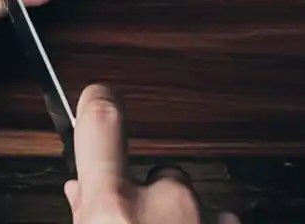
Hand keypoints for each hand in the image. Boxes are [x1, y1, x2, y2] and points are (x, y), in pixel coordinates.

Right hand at [66, 84, 239, 223]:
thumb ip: (88, 214)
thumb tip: (82, 194)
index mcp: (114, 210)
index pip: (102, 122)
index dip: (99, 100)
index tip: (98, 94)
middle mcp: (167, 209)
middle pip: (161, 172)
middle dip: (150, 194)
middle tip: (136, 222)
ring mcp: (209, 221)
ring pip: (196, 201)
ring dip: (180, 219)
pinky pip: (222, 219)